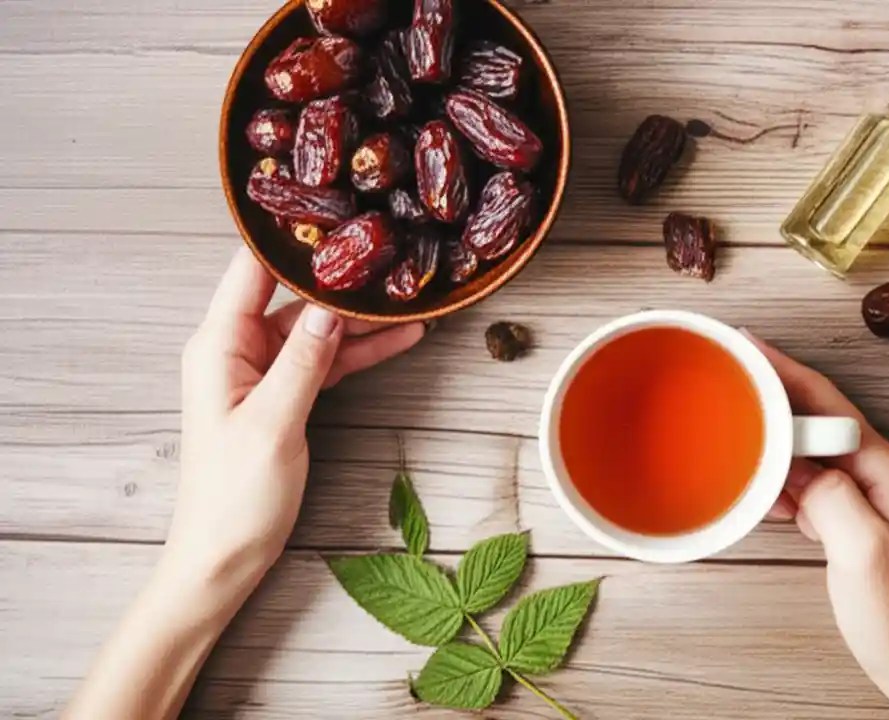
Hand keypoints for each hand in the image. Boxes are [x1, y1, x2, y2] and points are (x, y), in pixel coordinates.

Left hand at [169, 248, 425, 591]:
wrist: (223, 557)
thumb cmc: (234, 497)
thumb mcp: (274, 423)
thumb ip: (305, 360)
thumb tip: (332, 305)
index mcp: (219, 345)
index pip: (251, 270)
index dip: (288, 236)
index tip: (330, 207)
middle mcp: (236, 349)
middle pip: (294, 295)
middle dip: (341, 275)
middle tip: (389, 249)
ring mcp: (260, 371)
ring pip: (317, 327)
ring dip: (361, 317)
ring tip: (411, 295)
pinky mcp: (282, 395)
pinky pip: (325, 360)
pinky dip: (359, 350)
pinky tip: (400, 337)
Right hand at [751, 335, 888, 719]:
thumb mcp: (864, 552)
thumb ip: (832, 498)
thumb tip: (798, 464)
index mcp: (881, 466)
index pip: (825, 401)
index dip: (783, 371)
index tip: (746, 347)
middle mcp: (871, 469)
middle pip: (812, 412)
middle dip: (769, 390)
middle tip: (726, 371)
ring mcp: (858, 491)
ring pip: (802, 443)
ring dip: (766, 433)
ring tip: (729, 420)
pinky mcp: (843, 514)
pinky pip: (801, 478)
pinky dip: (772, 474)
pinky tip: (754, 485)